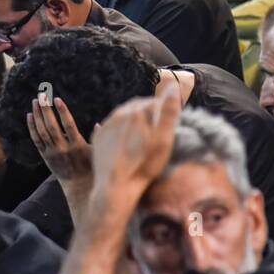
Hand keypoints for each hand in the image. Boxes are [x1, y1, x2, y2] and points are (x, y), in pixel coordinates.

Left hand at [28, 91, 92, 184]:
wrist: (79, 185)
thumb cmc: (92, 167)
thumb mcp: (98, 152)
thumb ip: (97, 138)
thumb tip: (98, 125)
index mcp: (78, 146)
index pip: (68, 125)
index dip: (62, 111)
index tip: (57, 99)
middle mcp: (63, 149)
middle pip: (51, 126)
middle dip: (46, 110)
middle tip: (42, 96)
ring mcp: (52, 152)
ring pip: (42, 131)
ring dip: (37, 115)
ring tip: (35, 102)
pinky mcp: (45, 155)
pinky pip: (36, 139)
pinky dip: (32, 127)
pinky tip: (30, 116)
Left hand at [88, 84, 182, 198]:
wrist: (116, 186)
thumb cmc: (144, 164)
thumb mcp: (163, 140)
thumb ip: (169, 112)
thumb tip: (174, 87)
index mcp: (137, 112)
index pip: (155, 101)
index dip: (165, 107)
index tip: (171, 117)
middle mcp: (119, 114)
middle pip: (138, 105)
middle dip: (149, 110)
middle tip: (159, 122)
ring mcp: (107, 125)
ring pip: (124, 114)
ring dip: (135, 118)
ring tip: (145, 131)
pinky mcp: (99, 137)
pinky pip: (112, 124)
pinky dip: (123, 127)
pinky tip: (129, 139)